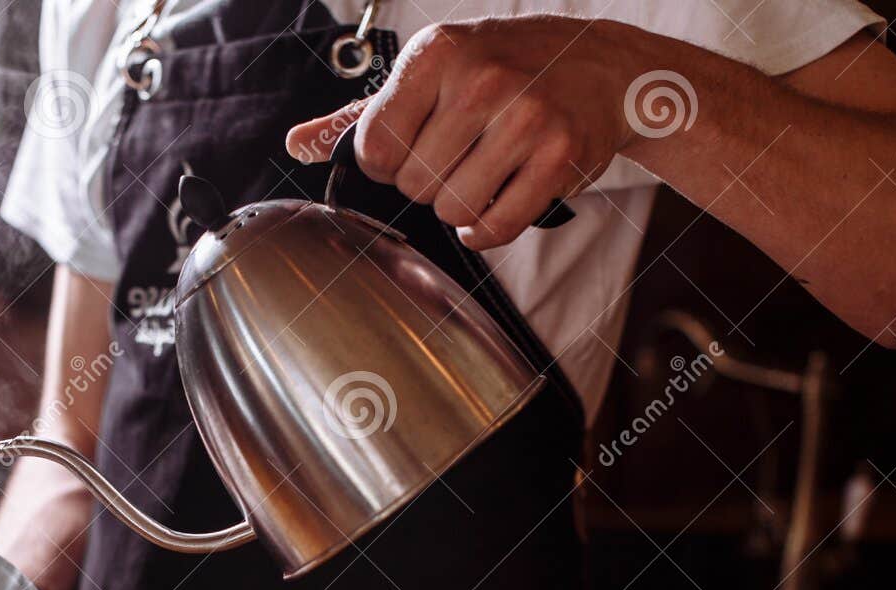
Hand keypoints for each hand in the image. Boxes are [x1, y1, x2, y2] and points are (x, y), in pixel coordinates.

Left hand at [286, 17, 648, 248]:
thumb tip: (297, 145)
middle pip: (414, 186)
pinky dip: (488, 230)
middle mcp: (480, 78)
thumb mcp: (429, 75)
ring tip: (485, 171)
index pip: (374, 149)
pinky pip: (495, 229)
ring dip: (462, 207)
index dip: (390, 163)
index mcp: (435, 54)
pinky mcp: (560, 153)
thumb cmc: (502, 70)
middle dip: (430, 185)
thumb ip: (360, 117)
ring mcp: (525, 115)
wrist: (599, 67)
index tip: (416, 146)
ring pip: (453, 211)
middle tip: (462, 155)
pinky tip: (500, 197)